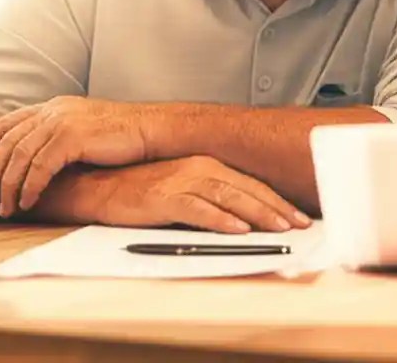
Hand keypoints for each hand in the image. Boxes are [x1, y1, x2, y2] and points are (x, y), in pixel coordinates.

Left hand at [0, 96, 160, 216]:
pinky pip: (39, 167)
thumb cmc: (125, 134)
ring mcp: (61, 122)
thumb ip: (61, 136)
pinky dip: (30, 187)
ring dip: (7, 186)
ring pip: (19, 157)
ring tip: (4, 208)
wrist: (151, 128)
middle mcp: (53, 111)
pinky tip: (28, 201)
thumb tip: (43, 159)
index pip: (10, 122)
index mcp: (54, 107)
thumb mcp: (86, 128)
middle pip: (8, 143)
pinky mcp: (71, 138)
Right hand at [79, 156, 311, 232]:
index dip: (277, 201)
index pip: (250, 184)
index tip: (298, 216)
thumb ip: (209, 200)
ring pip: (230, 197)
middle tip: (300, 225)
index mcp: (205, 166)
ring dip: (257, 213)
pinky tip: (237, 230)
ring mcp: (181, 181)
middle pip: (247, 189)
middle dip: (277, 208)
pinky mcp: (163, 197)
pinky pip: (198, 209)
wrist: (96, 186)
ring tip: (279, 228)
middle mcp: (198, 168)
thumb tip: (242, 220)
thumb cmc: (138, 191)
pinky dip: (220, 219)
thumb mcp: (181, 191)